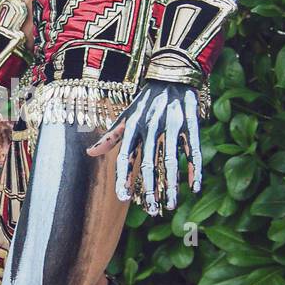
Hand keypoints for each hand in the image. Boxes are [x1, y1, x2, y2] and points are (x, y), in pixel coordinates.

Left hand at [86, 80, 202, 213]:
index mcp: (133, 125)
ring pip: (172, 160)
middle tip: (152, 210)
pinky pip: (193, 150)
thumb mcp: (127, 115)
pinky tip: (193, 187)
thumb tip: (90, 153)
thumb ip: (111, 136)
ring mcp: (173, 124)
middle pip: (149, 163)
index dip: (123, 176)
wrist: (173, 74)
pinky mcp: (192, 123)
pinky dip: (194, 169)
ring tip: (171, 205)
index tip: (122, 197)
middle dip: (150, 188)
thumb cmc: (146, 101)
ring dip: (172, 185)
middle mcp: (152, 125)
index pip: (125, 155)